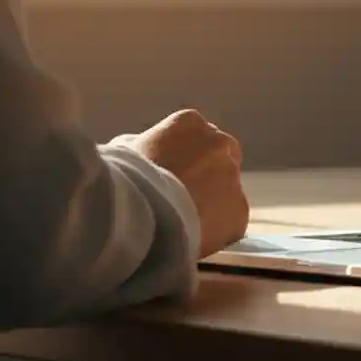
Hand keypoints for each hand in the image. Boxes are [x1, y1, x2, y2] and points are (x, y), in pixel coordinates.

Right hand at [126, 109, 248, 257]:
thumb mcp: (122, 151)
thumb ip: (140, 145)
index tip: (171, 175)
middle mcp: (219, 144)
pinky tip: (192, 238)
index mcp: (189, 123)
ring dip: (211, 204)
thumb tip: (139, 148)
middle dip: (206, 176)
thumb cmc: (121, 178)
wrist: (136, 214)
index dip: (183, 158)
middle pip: (219, 159)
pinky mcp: (239, 210)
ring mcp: (232, 176)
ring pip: (226, 191)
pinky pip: (230, 221)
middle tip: (182, 199)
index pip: (195, 136)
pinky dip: (216, 230)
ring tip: (182, 223)